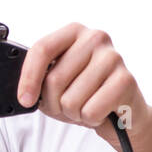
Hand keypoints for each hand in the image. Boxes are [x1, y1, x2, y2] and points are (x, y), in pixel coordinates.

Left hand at [15, 22, 148, 146]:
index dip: (28, 79)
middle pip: (54, 79)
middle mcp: (95, 38)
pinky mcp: (126, 80)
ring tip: (86, 107)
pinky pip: (90, 111)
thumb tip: (26, 94)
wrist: (122, 113)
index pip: (42, 49)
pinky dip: (91, 119)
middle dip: (55, 104)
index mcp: (74, 32)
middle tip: (67, 106)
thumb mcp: (57, 84)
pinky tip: (101, 111)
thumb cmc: (86, 95)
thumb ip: (41, 80)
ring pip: (70, 100)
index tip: (25, 100)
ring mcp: (112, 57)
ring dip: (74, 113)